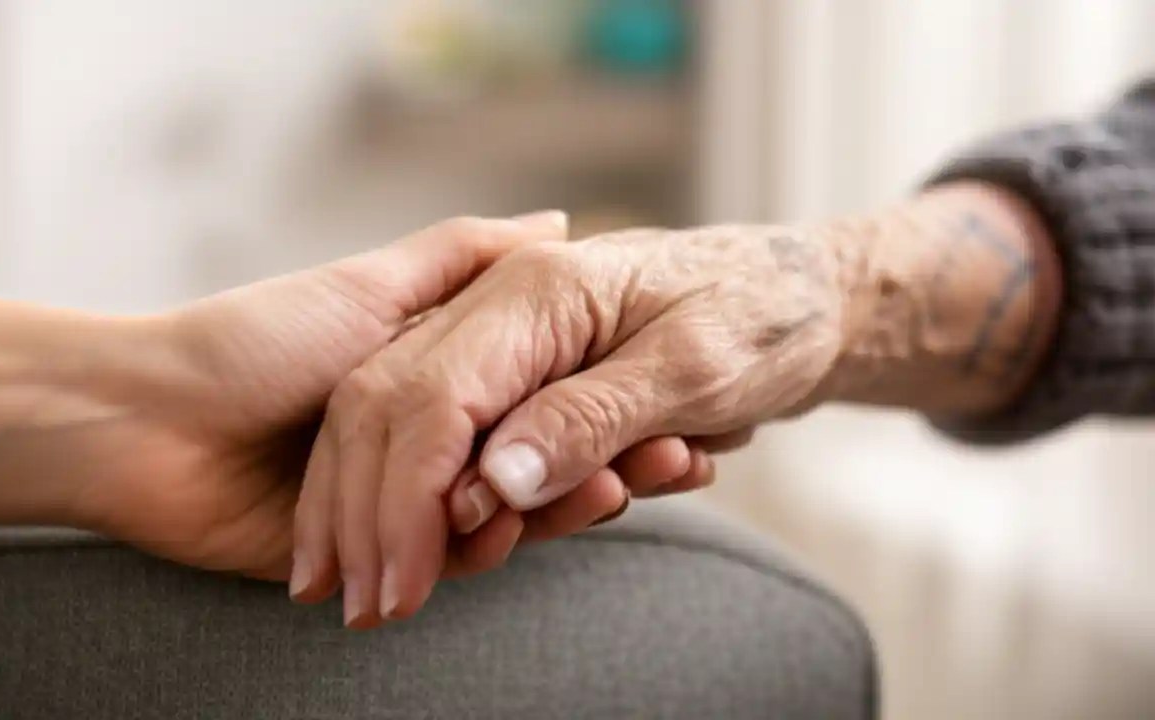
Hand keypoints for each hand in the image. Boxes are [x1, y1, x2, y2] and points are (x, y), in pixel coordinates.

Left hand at [72, 214, 697, 580]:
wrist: (146, 424)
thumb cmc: (254, 342)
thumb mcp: (371, 286)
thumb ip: (459, 256)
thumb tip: (555, 223)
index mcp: (431, 387)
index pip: (536, 402)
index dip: (600, 405)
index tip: (664, 407)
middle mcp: (423, 449)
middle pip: (531, 464)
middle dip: (602, 461)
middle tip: (672, 456)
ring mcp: (398, 510)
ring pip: (500, 519)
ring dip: (562, 506)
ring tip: (620, 481)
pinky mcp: (369, 566)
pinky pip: (445, 565)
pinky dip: (489, 551)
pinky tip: (528, 526)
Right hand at [291, 224, 841, 624]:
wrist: (805, 299)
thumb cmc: (762, 320)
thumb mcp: (693, 372)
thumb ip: (589, 421)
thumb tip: (492, 486)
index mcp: (537, 292)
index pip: (435, 398)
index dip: (410, 498)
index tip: (404, 583)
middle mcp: (501, 308)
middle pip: (393, 409)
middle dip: (381, 514)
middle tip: (376, 609)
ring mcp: (503, 340)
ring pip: (413, 427)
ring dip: (418, 510)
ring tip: (443, 570)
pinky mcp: (517, 375)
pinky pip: (463, 439)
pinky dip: (472, 495)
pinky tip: (529, 519)